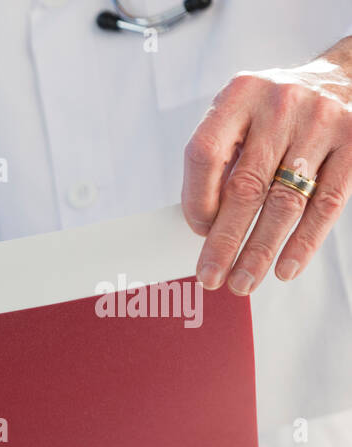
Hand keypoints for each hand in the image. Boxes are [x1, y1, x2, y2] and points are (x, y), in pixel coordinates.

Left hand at [183, 38, 351, 293]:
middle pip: (246, 186)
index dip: (196, 199)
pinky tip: (285, 268)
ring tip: (242, 282)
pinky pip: (327, 204)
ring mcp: (322, 123)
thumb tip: (206, 227)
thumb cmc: (275, 111)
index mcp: (240, 95)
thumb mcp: (240, 116)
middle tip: (210, 278)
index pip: (206, 154)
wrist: (341, 78)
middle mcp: (281, 105)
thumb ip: (221, 160)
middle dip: (224, 241)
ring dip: (260, 251)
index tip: (197, 231)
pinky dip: (304, 242)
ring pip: (286, 202)